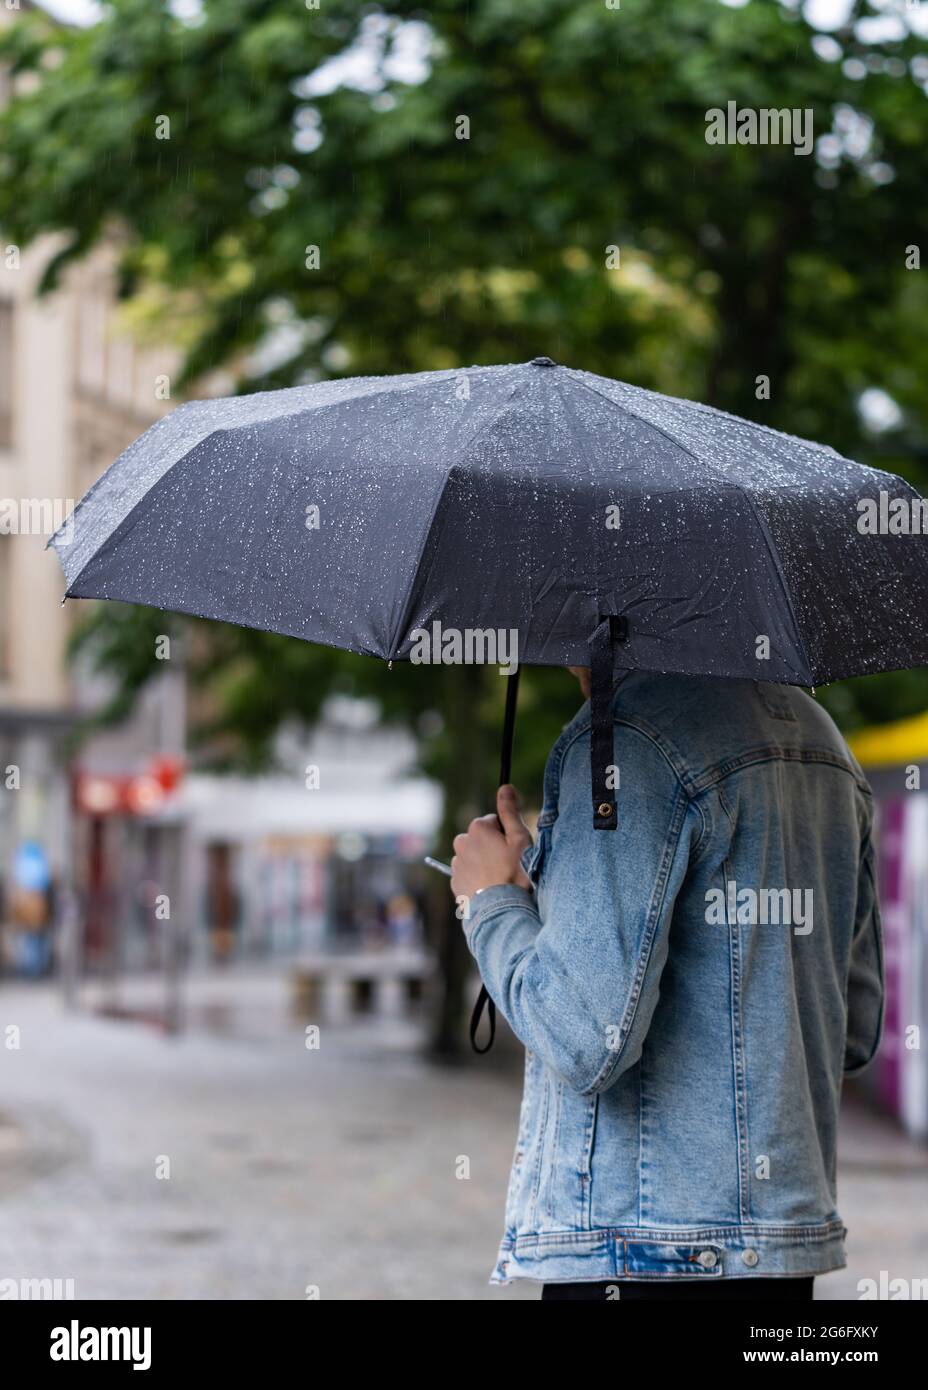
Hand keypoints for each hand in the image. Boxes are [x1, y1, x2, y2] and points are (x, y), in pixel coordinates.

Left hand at [450, 785, 533, 901]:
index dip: (506, 834)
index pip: (494, 821)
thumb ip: (510, 811)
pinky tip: (489, 886)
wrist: (500, 909)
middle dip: (492, 846)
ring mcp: (456, 862)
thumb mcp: (519, 839)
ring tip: (498, 877)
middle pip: (481, 837)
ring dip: (484, 861)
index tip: (512, 848)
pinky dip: (477, 876)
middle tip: (507, 863)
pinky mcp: (455, 881)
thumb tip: (505, 786)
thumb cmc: (514, 873)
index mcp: (477, 828)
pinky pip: (468, 872)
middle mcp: (462, 842)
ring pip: (474, 854)